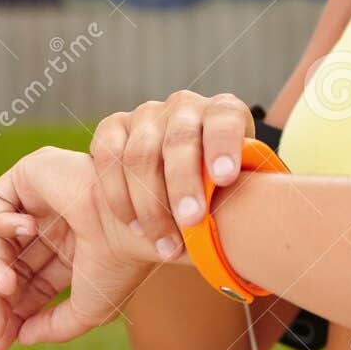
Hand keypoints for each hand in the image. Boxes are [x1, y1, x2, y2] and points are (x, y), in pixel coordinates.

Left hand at [0, 145, 166, 349]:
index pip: (33, 286)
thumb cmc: (117, 264)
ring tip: (5, 285)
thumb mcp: (86, 311)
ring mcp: (46, 201)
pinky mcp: (32, 174)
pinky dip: (1, 222)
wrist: (127, 217)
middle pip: (13, 268)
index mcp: (78, 254)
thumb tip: (21, 336)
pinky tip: (27, 229)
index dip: (13, 314)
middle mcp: (60, 227)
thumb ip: (52, 327)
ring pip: (0, 242)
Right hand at [88, 91, 257, 257]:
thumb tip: (241, 224)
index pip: (225, 119)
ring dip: (151, 204)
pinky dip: (119, 196)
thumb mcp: (235, 190)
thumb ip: (237, 197)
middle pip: (180, 139)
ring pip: (141, 154)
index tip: (225, 178)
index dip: (224, 145)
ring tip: (166, 243)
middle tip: (191, 221)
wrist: (176, 193)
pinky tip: (134, 225)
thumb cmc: (218, 193)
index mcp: (223, 111)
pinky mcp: (114, 126)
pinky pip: (109, 156)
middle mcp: (185, 106)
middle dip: (184, 184)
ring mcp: (147, 114)